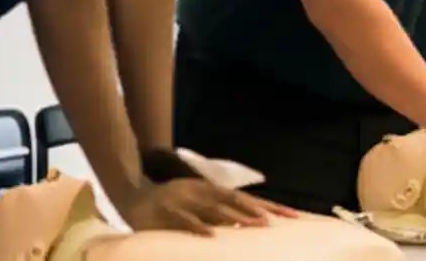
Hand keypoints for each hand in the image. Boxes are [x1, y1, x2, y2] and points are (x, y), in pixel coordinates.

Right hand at [118, 177, 296, 235]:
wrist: (133, 197)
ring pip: (214, 209)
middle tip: (277, 221)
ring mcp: (183, 200)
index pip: (246, 198)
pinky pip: (185, 221)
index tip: (293, 216)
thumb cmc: (171, 206)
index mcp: (210, 190)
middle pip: (235, 200)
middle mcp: (201, 192)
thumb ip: (221, 212)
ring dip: (235, 216)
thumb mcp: (198, 204)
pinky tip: (212, 236)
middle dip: (257, 210)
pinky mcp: (166, 213)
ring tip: (256, 225)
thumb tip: (251, 224)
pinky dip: (198, 227)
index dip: (269, 205)